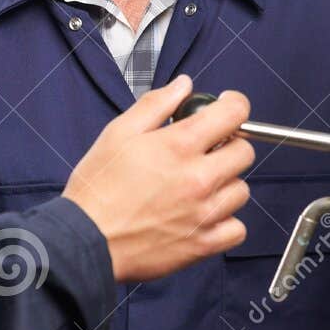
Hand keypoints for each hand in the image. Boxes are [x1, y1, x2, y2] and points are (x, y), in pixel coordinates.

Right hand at [63, 74, 253, 282]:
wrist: (85, 240)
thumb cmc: (97, 188)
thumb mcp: (118, 132)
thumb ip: (156, 104)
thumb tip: (184, 86)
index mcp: (179, 145)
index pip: (234, 114)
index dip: (234, 104)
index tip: (228, 107)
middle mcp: (199, 178)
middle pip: (244, 152)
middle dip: (229, 145)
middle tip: (207, 151)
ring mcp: (204, 214)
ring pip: (241, 190)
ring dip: (226, 184)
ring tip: (199, 186)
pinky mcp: (203, 244)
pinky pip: (238, 229)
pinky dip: (226, 221)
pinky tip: (204, 215)